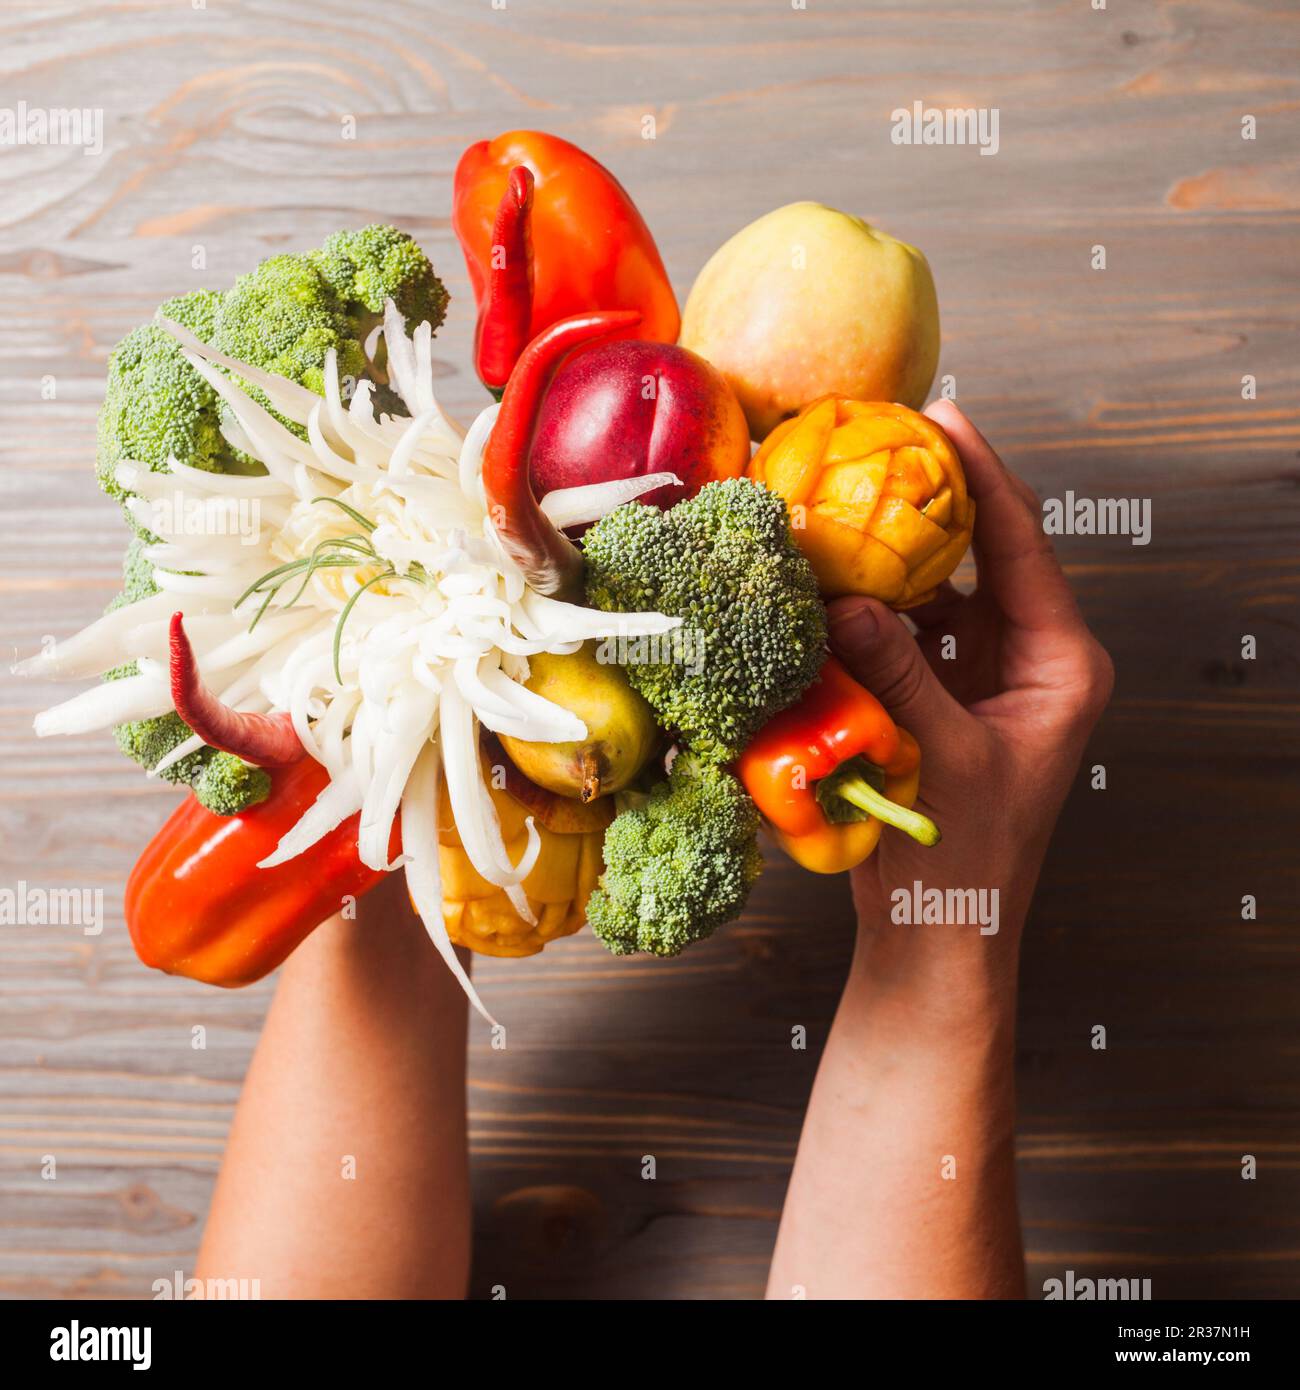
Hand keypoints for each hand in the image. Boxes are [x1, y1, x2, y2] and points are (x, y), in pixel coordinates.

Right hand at [827, 400, 1112, 1027]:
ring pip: (942, 592)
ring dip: (895, 556)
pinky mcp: (940, 699)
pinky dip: (873, 608)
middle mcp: (1028, 661)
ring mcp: (983, 679)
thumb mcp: (943, 757)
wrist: (938, 935)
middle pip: (984, 556)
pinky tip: (831, 582)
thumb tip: (847, 600)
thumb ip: (898, 673)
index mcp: (1061, 664)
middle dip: (934, 502)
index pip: (1022, 546)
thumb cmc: (964, 863)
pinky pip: (908, 633)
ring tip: (845, 503)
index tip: (942, 415)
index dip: (984, 475)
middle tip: (880, 444)